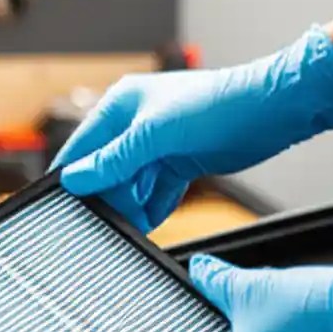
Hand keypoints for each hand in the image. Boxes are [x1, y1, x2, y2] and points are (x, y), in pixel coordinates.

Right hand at [48, 24, 332, 231]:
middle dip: (107, 195)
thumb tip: (76, 179)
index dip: (72, 175)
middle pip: (106, 169)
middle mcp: (137, 123)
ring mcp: (159, 144)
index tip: (60, 205)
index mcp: (122, 105)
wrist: (272, 110)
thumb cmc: (218, 106)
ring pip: (132, 183)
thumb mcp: (155, 136)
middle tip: (104, 223)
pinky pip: (156, 191)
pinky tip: (149, 222)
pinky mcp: (181, 162)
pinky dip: (153, 207)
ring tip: (129, 226)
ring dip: (131, 205)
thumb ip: (114, 160)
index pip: (82, 145)